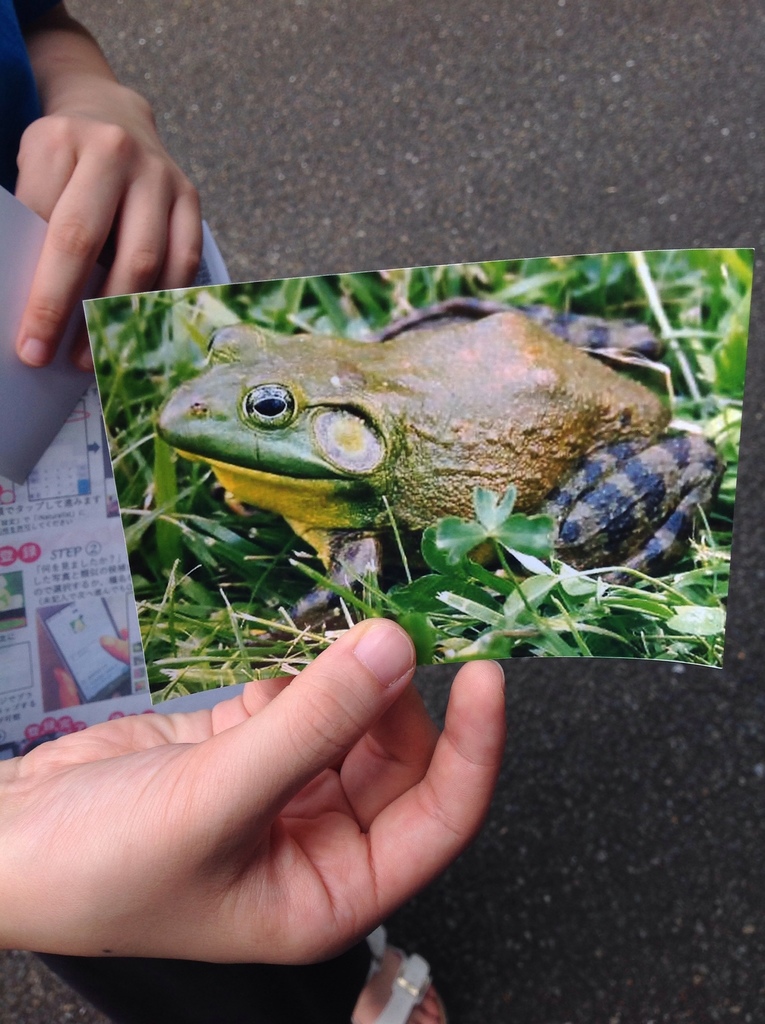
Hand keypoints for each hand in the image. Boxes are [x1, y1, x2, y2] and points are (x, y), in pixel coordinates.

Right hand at [0, 619, 505, 962]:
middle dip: (393, 700)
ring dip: (346, 684)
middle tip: (378, 641)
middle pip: (399, 760)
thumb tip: (395, 649)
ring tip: (314, 662)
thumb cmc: (98, 869)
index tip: (487, 675)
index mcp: (328, 892)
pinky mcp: (250, 753)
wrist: (7, 844)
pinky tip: (260, 691)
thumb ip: (310, 725)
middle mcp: (317, 846)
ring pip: (355, 725)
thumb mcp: (213, 801)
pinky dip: (295, 685)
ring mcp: (285, 794)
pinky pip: (305, 706)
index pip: (440, 819)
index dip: (472, 748)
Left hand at [14, 10, 201, 368]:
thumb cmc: (63, 159)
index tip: (28, 344)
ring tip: (93, 356)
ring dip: (117, 317)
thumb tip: (30, 304)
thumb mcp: (33, 174)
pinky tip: (141, 330)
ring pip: (143, 260)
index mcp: (59, 142)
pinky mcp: (191, 198)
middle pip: (88, 243)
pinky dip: (161, 301)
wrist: (114, 116)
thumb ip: (33, 225)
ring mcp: (159, 176)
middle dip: (70, 309)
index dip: (37, 292)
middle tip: (55, 358)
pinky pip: (183, 262)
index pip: (42, 227)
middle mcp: (113, 152)